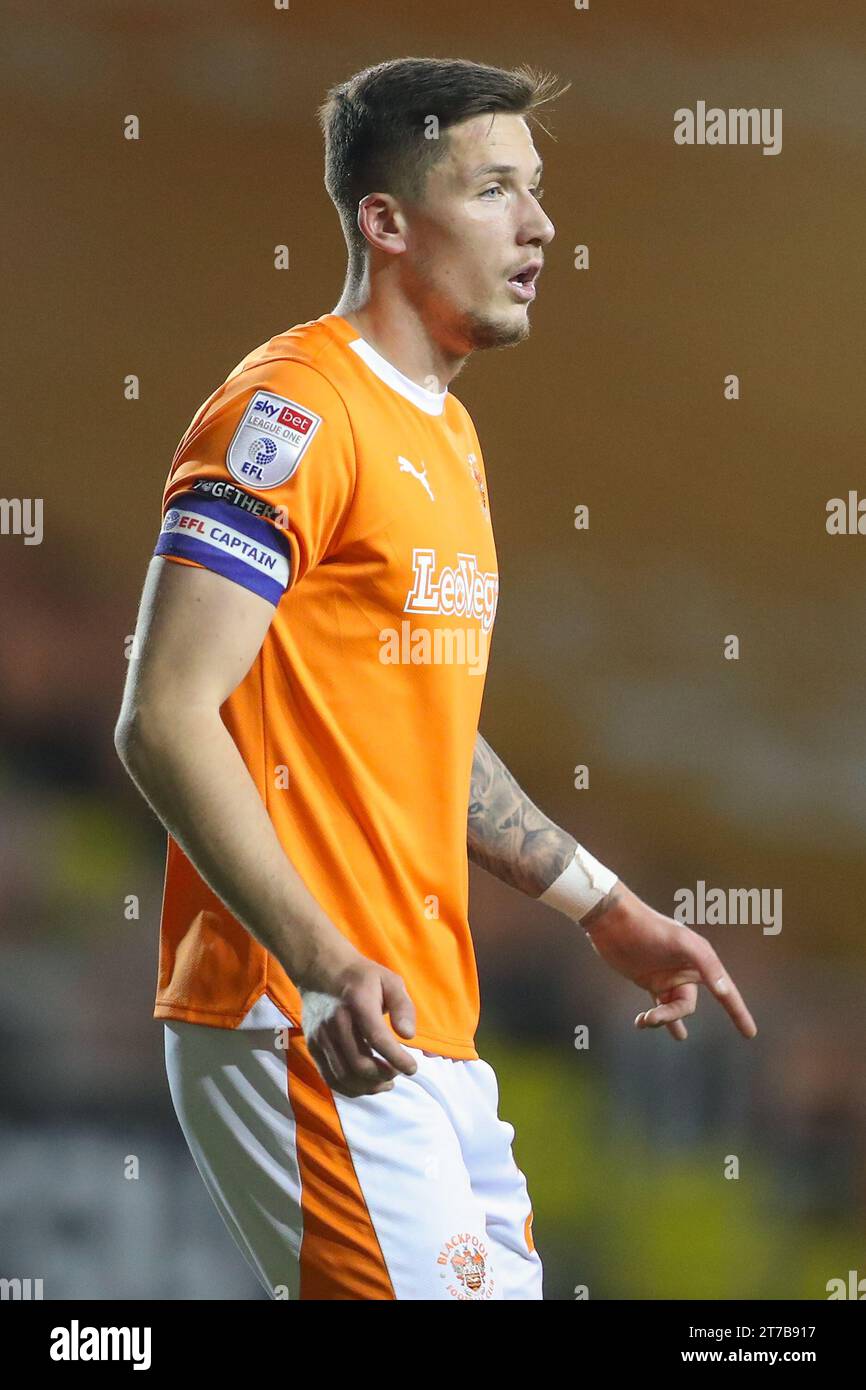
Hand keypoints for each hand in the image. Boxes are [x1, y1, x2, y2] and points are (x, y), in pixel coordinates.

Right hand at [299, 955, 418, 1096]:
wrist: (320, 969)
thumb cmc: (361, 977)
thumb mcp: (390, 981)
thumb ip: (403, 1006)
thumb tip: (409, 1035)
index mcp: (358, 1003)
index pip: (378, 1039)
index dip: (398, 1059)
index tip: (412, 1068)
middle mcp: (336, 1022)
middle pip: (359, 1064)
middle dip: (383, 1075)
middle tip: (397, 1073)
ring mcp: (320, 1036)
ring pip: (344, 1075)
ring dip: (368, 1087)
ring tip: (385, 1083)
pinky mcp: (312, 1046)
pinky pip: (329, 1077)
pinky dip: (350, 1088)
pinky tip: (366, 1085)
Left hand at [583, 888, 756, 1041]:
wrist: (613, 921)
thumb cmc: (649, 928)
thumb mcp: (681, 943)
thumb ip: (706, 964)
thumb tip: (724, 990)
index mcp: (701, 960)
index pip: (725, 992)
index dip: (739, 1012)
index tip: (750, 1034)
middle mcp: (687, 970)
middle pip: (687, 1006)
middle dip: (671, 1016)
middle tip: (651, 1017)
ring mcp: (667, 976)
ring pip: (672, 1009)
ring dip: (661, 1019)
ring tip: (645, 1021)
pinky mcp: (649, 980)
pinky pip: (659, 1005)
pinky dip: (656, 1018)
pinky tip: (644, 1024)